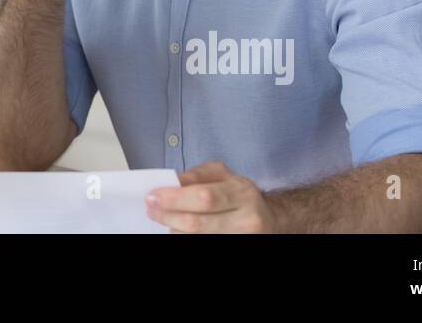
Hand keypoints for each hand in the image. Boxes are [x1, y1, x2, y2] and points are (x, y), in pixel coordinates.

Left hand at [145, 161, 277, 232]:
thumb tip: (171, 183)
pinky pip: (205, 244)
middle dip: (169, 216)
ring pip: (199, 238)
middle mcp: (247, 218)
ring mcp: (243, 238)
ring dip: (175, 229)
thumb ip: (197, 175)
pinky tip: (177, 230)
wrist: (269, 218)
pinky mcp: (238, 246)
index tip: (153, 196)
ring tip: (164, 220)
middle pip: (199, 223)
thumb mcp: (222, 174)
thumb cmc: (239, 194)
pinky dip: (185, 237)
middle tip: (151, 210)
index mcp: (242, 192)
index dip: (175, 199)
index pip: (204, 197)